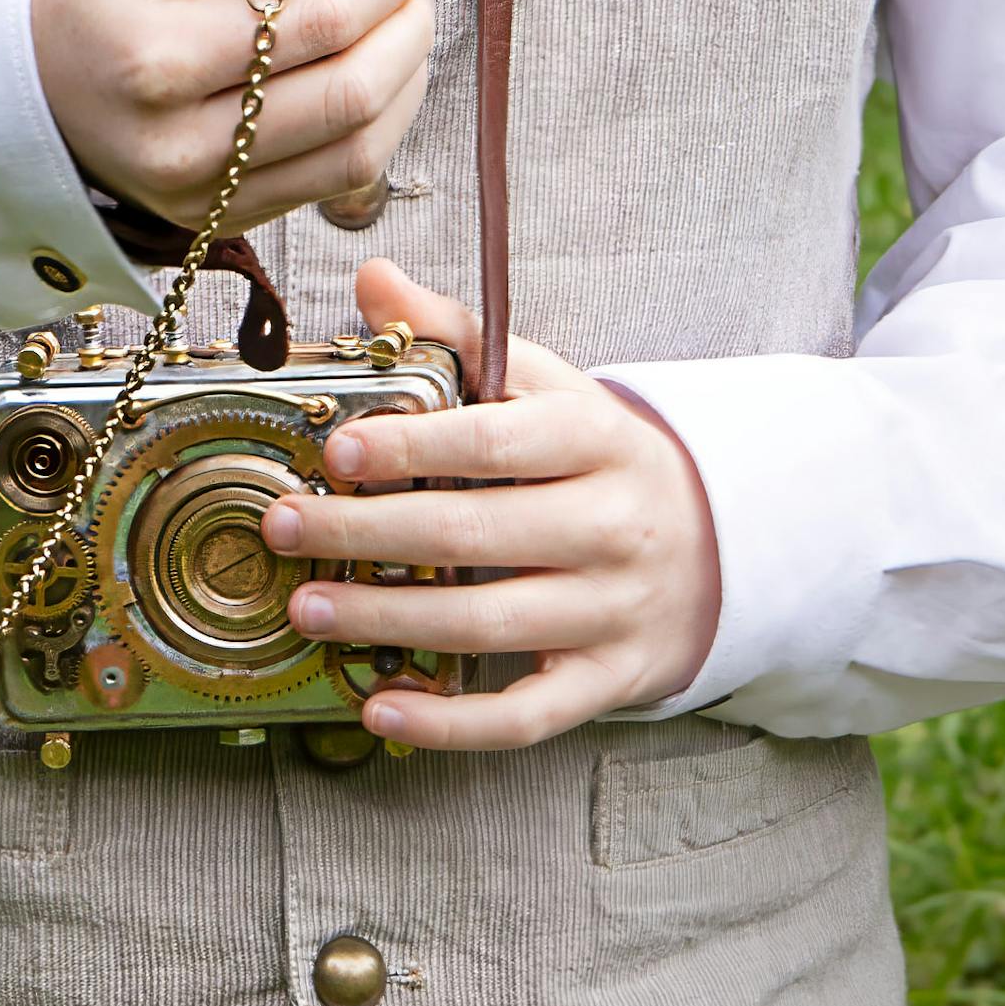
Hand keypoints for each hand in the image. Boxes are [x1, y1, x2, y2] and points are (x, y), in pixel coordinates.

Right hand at [25, 0, 438, 244]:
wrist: (29, 81)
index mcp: (153, 64)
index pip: (310, 25)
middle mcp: (179, 146)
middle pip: (345, 93)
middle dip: (406, 29)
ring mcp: (204, 195)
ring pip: (356, 150)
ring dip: (406, 81)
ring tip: (406, 22)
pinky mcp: (225, 219)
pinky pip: (335, 182)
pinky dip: (381, 125)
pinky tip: (380, 74)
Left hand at [266, 265, 721, 746]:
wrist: (719, 545)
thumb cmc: (600, 464)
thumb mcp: (549, 387)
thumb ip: (460, 335)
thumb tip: (374, 281)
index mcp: (595, 439)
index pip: (497, 440)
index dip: (413, 446)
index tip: (338, 451)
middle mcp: (610, 525)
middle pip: (476, 532)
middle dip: (368, 533)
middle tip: (286, 528)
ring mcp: (612, 610)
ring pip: (490, 623)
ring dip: (388, 620)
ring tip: (307, 609)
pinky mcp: (607, 680)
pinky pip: (524, 715)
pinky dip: (449, 725)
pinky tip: (380, 710)